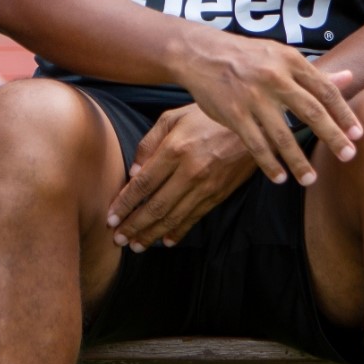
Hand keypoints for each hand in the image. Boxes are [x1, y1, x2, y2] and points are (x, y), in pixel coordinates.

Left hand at [106, 105, 258, 250]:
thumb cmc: (207, 117)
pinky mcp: (219, 195)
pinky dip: (179, 231)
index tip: (111, 218)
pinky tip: (166, 241)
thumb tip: (133, 172)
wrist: (252, 126)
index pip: (143, 184)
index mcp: (175, 149)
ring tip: (136, 246)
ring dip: (152, 234)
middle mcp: (190, 171)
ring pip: (174, 217)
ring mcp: (206, 186)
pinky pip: (195, 218)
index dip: (125, 204)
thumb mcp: (174, 117)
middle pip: (156, 206)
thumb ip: (150, 143)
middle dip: (134, 226)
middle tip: (117, 240)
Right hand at [167, 26, 359, 185]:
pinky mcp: (234, 115)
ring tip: (311, 179)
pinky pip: (256, 145)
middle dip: (332, 136)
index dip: (344, 113)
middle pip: (311, 112)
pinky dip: (269, 164)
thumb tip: (349, 78)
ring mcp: (253, 98)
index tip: (358, 134)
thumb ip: (315, 72)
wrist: (202, 54)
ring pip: (283, 136)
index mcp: (290, 61)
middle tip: (348, 156)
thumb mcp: (283, 57)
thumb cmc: (248, 57)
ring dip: (299, 161)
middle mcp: (275, 78)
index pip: (325, 90)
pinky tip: (280, 178)